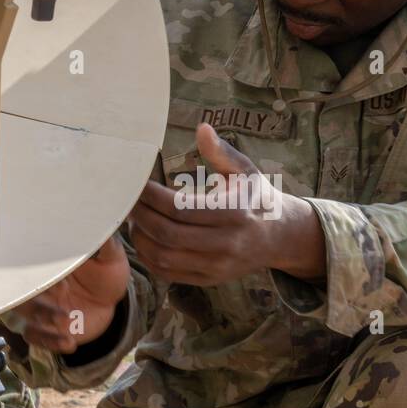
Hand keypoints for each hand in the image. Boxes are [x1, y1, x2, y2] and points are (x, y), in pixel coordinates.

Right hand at [8, 234, 129, 352]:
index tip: (62, 281)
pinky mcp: (45, 328)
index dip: (43, 273)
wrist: (110, 302)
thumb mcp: (110, 258)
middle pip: (23, 292)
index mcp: (52, 265)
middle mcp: (41, 285)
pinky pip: (34, 336)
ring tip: (67, 324)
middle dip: (38, 299)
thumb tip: (105, 223)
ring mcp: (41, 307)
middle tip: (60, 303)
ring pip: (27, 315)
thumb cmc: (106, 274)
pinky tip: (70, 343)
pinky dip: (49, 342)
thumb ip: (105, 245)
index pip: (34, 265)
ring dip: (44, 321)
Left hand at [128, 123, 325, 285]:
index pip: (179, 207)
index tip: (136, 183)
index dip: (151, 196)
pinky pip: (169, 273)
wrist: (279, 237)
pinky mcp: (209, 279)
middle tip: (127, 201)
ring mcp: (217, 266)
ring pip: (164, 257)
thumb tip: (202, 128)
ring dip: (141, 238)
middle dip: (140, 216)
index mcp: (234, 213)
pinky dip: (149, 257)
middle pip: (167, 233)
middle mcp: (226, 243)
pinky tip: (145, 238)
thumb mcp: (245, 171)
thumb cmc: (256, 196)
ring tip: (134, 219)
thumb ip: (221, 152)